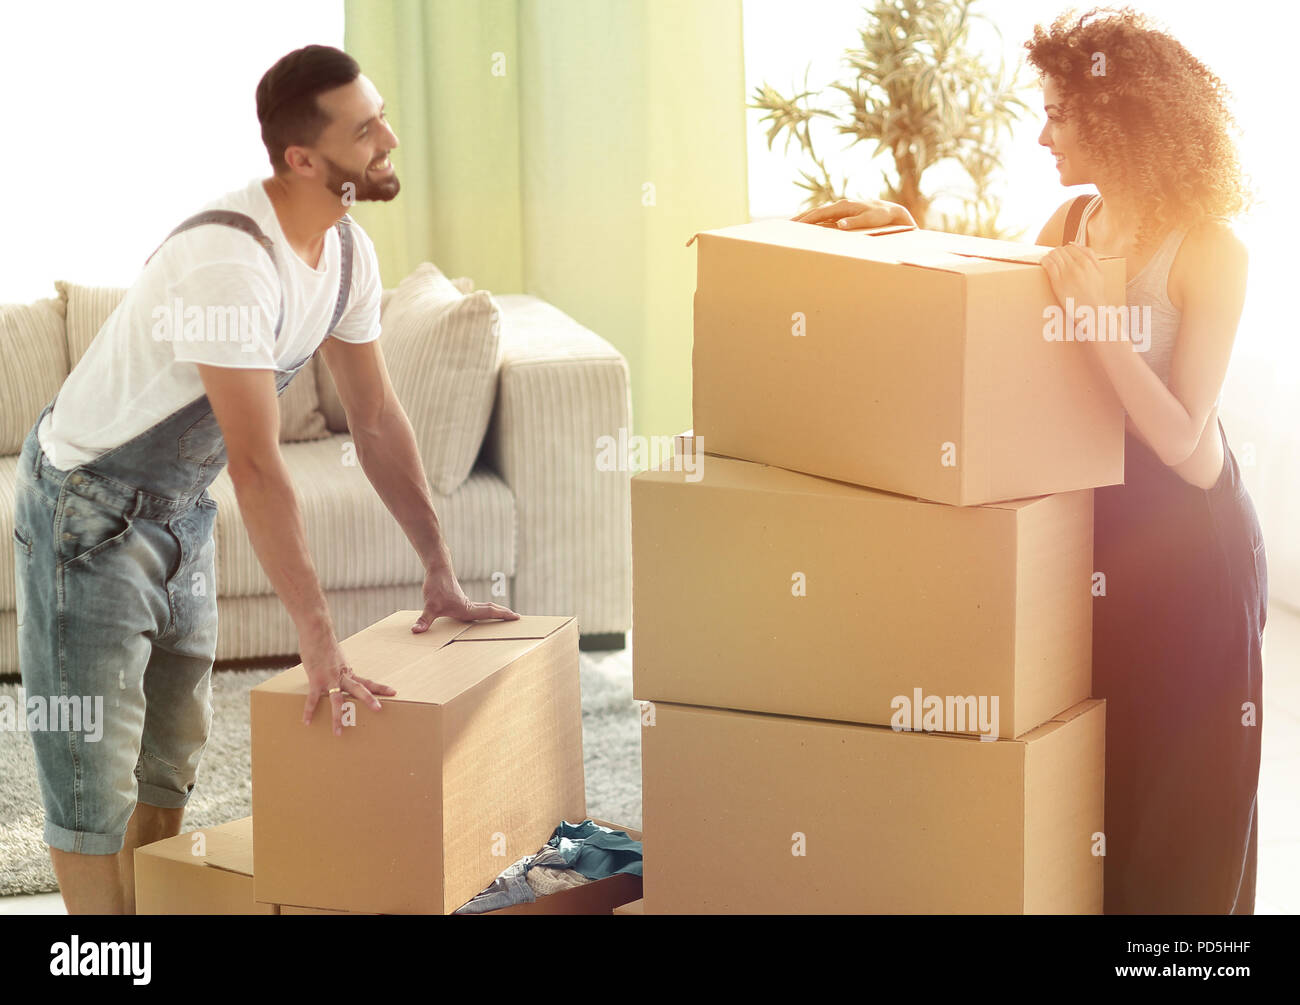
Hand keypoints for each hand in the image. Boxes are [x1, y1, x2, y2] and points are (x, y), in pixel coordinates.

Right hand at [300, 631, 395, 736]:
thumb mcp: (337, 658)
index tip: (394, 692)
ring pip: (337, 700)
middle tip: (379, 709)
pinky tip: (307, 722)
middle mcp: (342, 676)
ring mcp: (329, 679)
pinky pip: (313, 699)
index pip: (368, 681)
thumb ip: (339, 668)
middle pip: (359, 689)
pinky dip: (309, 711)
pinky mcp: (316, 680)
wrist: (317, 632)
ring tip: (338, 732)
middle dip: (369, 699)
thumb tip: (340, 674)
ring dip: (337, 716)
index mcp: (348, 672)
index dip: (380, 687)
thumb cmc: (325, 644)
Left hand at [411, 548, 519, 632]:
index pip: (489, 613)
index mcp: (467, 609)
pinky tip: (481, 612)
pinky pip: (478, 605)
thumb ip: (424, 620)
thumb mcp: (429, 607)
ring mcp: (465, 601)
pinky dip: (486, 609)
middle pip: (491, 609)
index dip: (502, 615)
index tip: (516, 616)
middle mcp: (469, 605)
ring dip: (496, 611)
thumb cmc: (435, 587)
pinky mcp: (460, 598)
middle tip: (516, 617)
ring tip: (504, 615)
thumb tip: (416, 631)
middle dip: (503, 614)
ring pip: (485, 607)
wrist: (438, 568)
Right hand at [791, 198, 915, 230]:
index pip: (821, 213)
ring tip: (794, 225)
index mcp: (844, 205)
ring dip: (807, 217)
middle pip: (817, 211)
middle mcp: (841, 204)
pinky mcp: (844, 212)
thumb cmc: (882, 217)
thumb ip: (855, 222)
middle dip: (802, 217)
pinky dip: (816, 219)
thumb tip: (839, 224)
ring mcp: (842, 208)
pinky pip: (826, 216)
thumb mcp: (870, 220)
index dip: (807, 218)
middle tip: (787, 225)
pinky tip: (810, 224)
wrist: (891, 212)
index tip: (796, 224)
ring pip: (820, 212)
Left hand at [1040, 241, 1107, 329]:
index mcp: (1087, 262)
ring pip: (1054, 255)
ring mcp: (1066, 273)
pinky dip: (1044, 261)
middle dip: (1056, 252)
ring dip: (1049, 256)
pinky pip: (1048, 265)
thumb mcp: (1099, 271)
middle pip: (1061, 250)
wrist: (1092, 310)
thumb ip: (1091, 256)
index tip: (1061, 254)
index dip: (1065, 250)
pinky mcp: (1057, 282)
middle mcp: (1076, 265)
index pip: (1071, 247)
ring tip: (1048, 259)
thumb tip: (1076, 244)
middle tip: (1053, 257)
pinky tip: (1043, 262)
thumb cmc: (1095, 292)